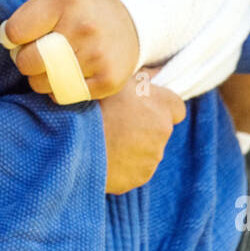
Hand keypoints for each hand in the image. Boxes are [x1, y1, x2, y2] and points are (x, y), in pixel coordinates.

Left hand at [4, 0, 139, 99]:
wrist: (129, 22)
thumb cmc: (79, 4)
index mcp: (66, 0)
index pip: (15, 31)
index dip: (11, 35)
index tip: (20, 33)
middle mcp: (84, 28)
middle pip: (28, 62)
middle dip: (25, 58)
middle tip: (37, 50)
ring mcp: (98, 56)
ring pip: (43, 83)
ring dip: (41, 77)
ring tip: (52, 62)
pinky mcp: (108, 80)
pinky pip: (64, 96)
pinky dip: (59, 89)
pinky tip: (68, 73)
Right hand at [99, 74, 185, 193]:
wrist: (72, 142)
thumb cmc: (93, 106)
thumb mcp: (116, 82)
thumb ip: (141, 77)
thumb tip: (156, 72)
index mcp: (162, 106)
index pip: (177, 108)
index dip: (161, 107)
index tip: (144, 107)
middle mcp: (163, 133)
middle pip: (160, 130)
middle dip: (145, 127)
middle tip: (119, 122)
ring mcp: (152, 158)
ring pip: (148, 150)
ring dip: (135, 146)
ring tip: (108, 139)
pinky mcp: (139, 177)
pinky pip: (136, 169)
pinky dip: (125, 164)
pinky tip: (106, 155)